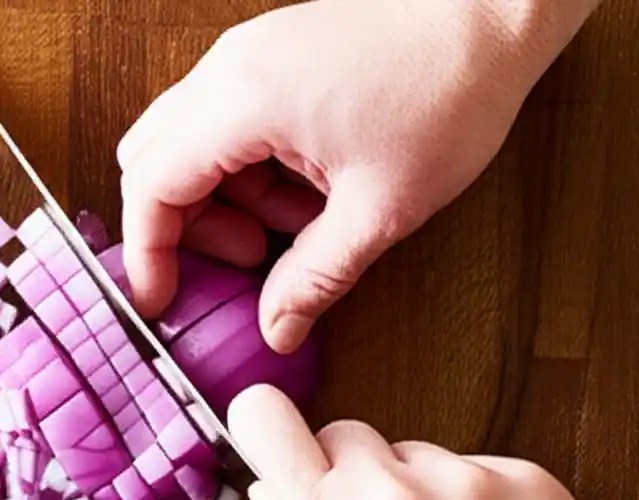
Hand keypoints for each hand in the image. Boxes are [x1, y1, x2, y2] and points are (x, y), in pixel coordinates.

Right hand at [118, 0, 598, 352]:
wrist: (490, 14)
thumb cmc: (447, 93)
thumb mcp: (379, 208)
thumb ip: (316, 277)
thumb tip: (276, 329)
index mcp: (243, 101)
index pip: (152, 186)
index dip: (147, 253)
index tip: (159, 299)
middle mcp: (229, 69)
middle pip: (154, 161)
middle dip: (185, 225)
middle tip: (247, 260)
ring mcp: (248, 55)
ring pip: (190, 142)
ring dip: (227, 199)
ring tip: (299, 224)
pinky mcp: (272, 55)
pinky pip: (228, 121)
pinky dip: (250, 168)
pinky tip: (311, 189)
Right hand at [227, 386, 638, 499]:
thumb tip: (274, 491)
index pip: (264, 416)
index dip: (265, 427)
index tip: (277, 442)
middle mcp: (392, 496)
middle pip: (343, 432)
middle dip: (350, 476)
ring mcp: (465, 482)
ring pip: (414, 453)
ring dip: (420, 493)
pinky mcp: (526, 479)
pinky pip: (476, 467)